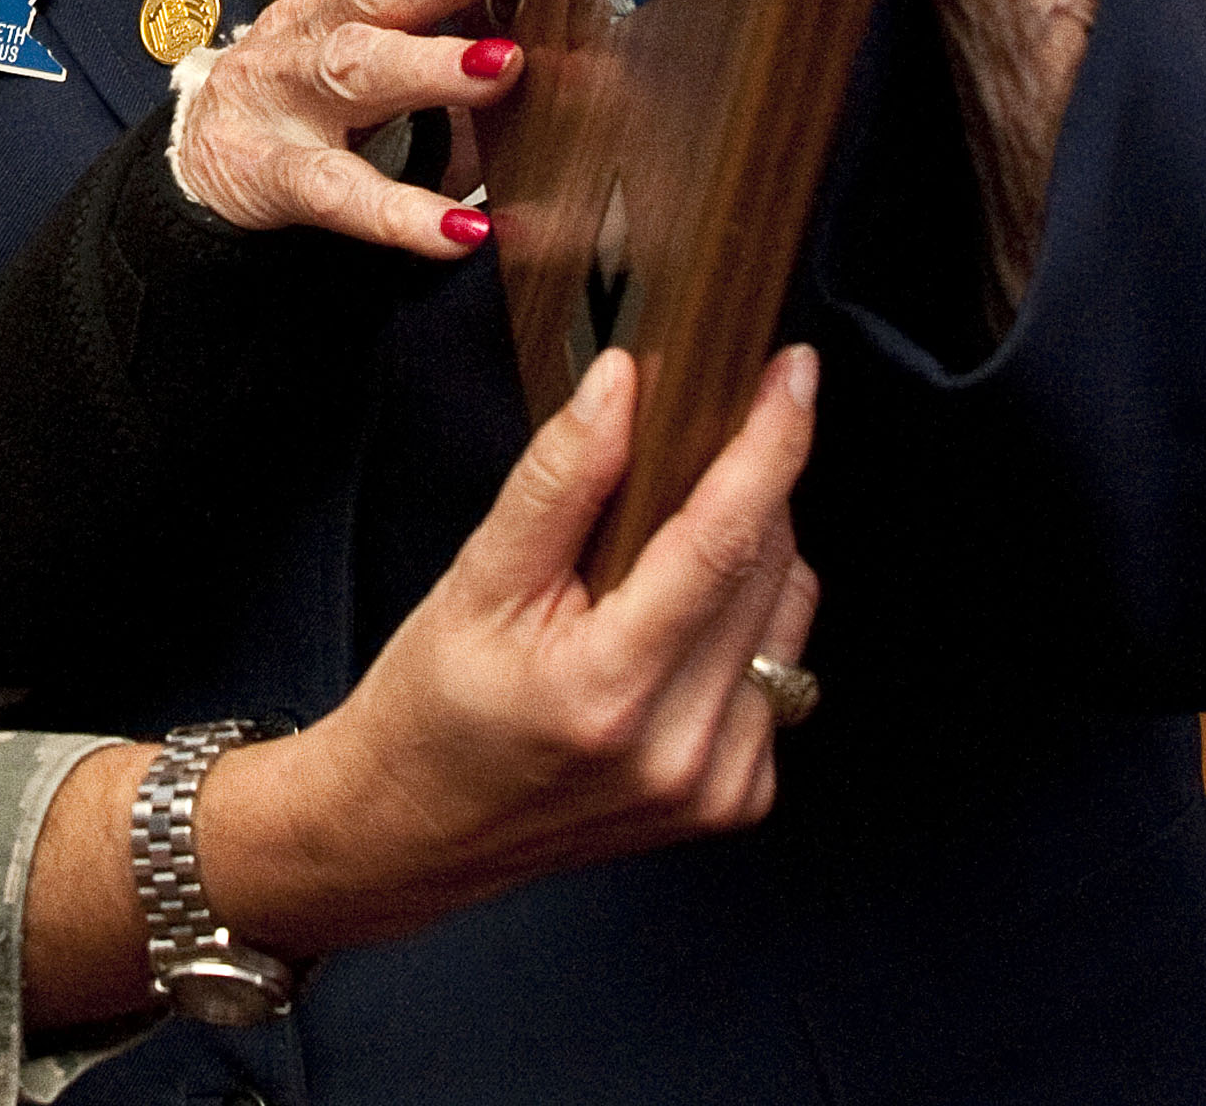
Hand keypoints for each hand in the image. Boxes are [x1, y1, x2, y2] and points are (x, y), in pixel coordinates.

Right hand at [19, 342, 823, 1024]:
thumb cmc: (433, 706)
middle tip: (687, 449)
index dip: (768, 445)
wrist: (416, 830)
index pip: (721, 543)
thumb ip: (557, 481)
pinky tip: (671, 625)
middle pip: (764, 567)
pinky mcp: (737, 797)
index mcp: (608, 689)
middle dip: (745, 485)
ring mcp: (717, 783)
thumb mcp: (475, 580)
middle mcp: (680, 748)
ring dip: (747, 551)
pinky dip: (742, 620)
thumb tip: (621, 385)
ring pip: (785, 613)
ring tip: (655, 555)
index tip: (789, 375)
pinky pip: (777, 667)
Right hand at [171, 0, 541, 256]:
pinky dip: (399, 213)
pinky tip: (459, 229)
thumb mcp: (384, 41)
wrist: (199, 165)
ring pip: (359, 70)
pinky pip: (339, 192)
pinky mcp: (275, 173)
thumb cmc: (315, 94)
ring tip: (504, 63)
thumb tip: (589, 24)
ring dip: (432, 64)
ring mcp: (291, 98)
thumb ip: (469, 27)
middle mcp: (321, 27)